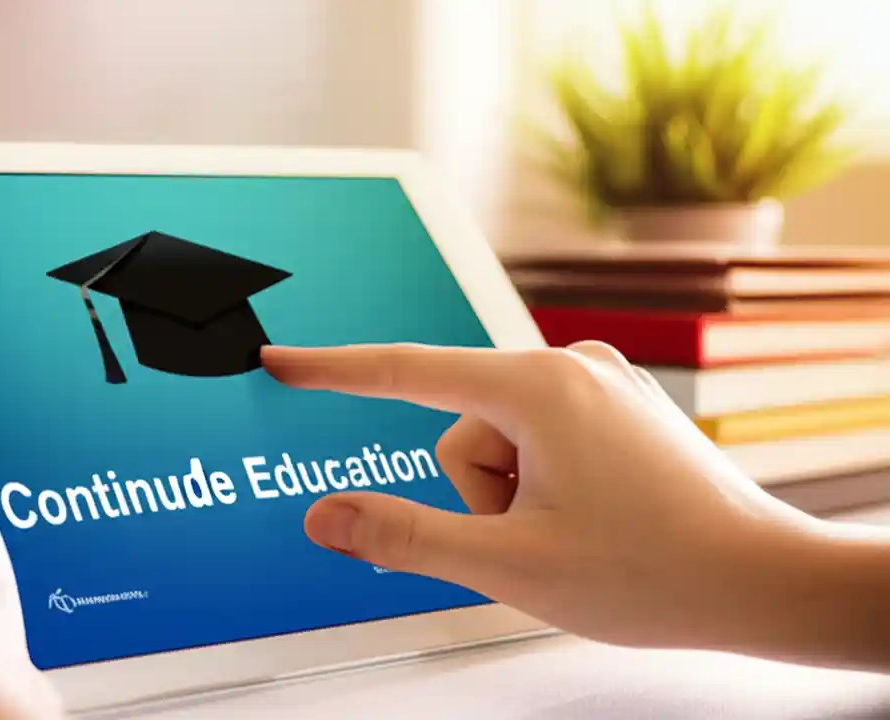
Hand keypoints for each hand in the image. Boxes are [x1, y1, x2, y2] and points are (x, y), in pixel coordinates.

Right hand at [264, 342, 889, 668]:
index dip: (332, 371)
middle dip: (479, 497)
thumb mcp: (509, 565)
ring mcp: (598, 386)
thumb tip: (325, 518)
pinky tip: (592, 519)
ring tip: (574, 535)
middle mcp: (570, 367)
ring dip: (512, 500)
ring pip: (498, 444)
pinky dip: (540, 486)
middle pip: (461, 432)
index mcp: (539, 388)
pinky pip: (537, 442)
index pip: (406, 371)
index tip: (279, 362)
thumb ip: (403, 537)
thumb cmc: (656, 573)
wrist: (765, 583)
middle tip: (537, 543)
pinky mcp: (614, 409)